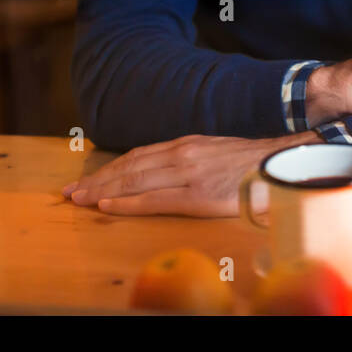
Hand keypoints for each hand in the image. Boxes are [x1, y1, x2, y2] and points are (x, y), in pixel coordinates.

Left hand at [61, 133, 317, 216]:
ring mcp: (188, 174)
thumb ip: (190, 160)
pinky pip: (153, 199)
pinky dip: (127, 203)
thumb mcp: (214, 153)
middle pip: (129, 168)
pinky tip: (107, 206)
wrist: (281, 163)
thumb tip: (168, 171)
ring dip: (103, 191)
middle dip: (97, 181)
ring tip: (79, 200)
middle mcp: (181, 155)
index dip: (109, 170)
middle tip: (70, 193)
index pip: (137, 157)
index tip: (86, 181)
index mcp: (185, 145)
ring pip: (134, 181)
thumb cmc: (251, 164)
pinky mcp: (197, 194)